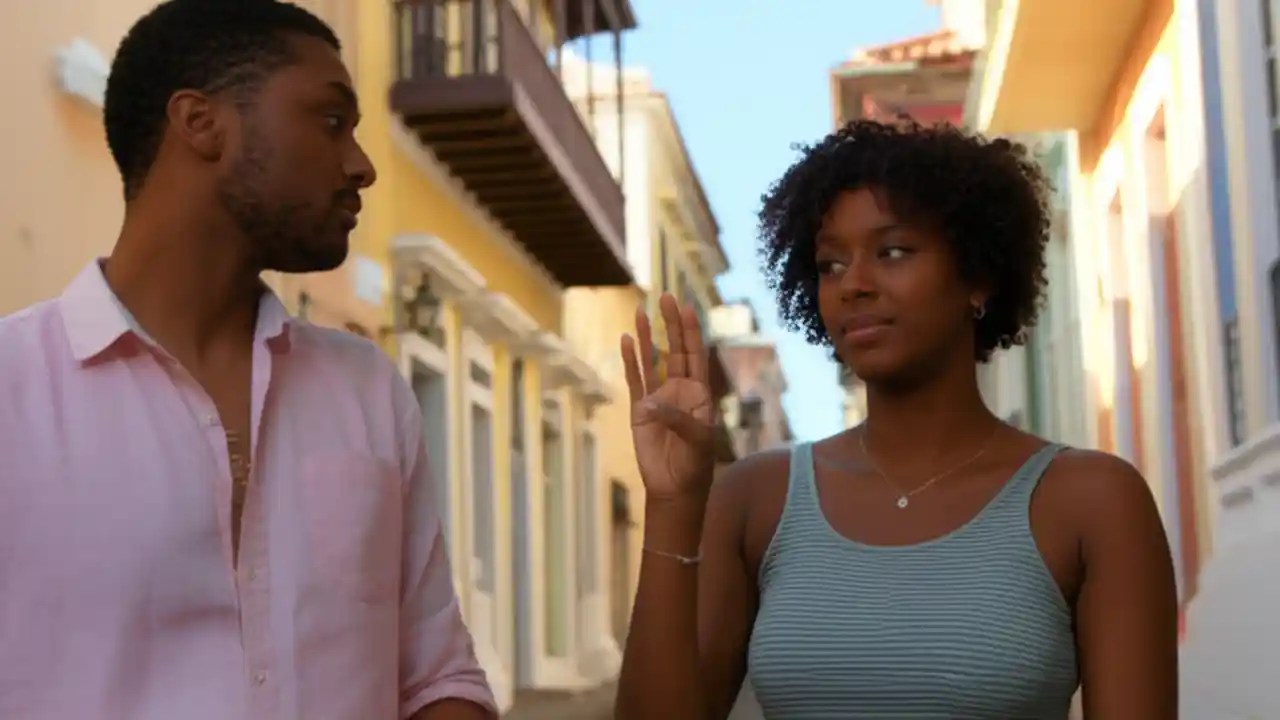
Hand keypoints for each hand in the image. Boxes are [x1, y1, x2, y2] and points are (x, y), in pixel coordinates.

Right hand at [621, 293, 715, 502]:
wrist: (675, 488)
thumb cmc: (695, 465)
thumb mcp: (696, 441)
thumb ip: (677, 419)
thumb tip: (649, 404)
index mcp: (700, 393)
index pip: (696, 355)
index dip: (691, 331)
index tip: (686, 307)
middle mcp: (680, 390)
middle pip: (675, 349)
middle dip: (670, 324)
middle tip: (664, 297)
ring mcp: (659, 398)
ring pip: (652, 360)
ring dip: (647, 336)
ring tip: (640, 311)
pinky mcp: (640, 410)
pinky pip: (635, 380)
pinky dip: (630, 360)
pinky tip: (625, 341)